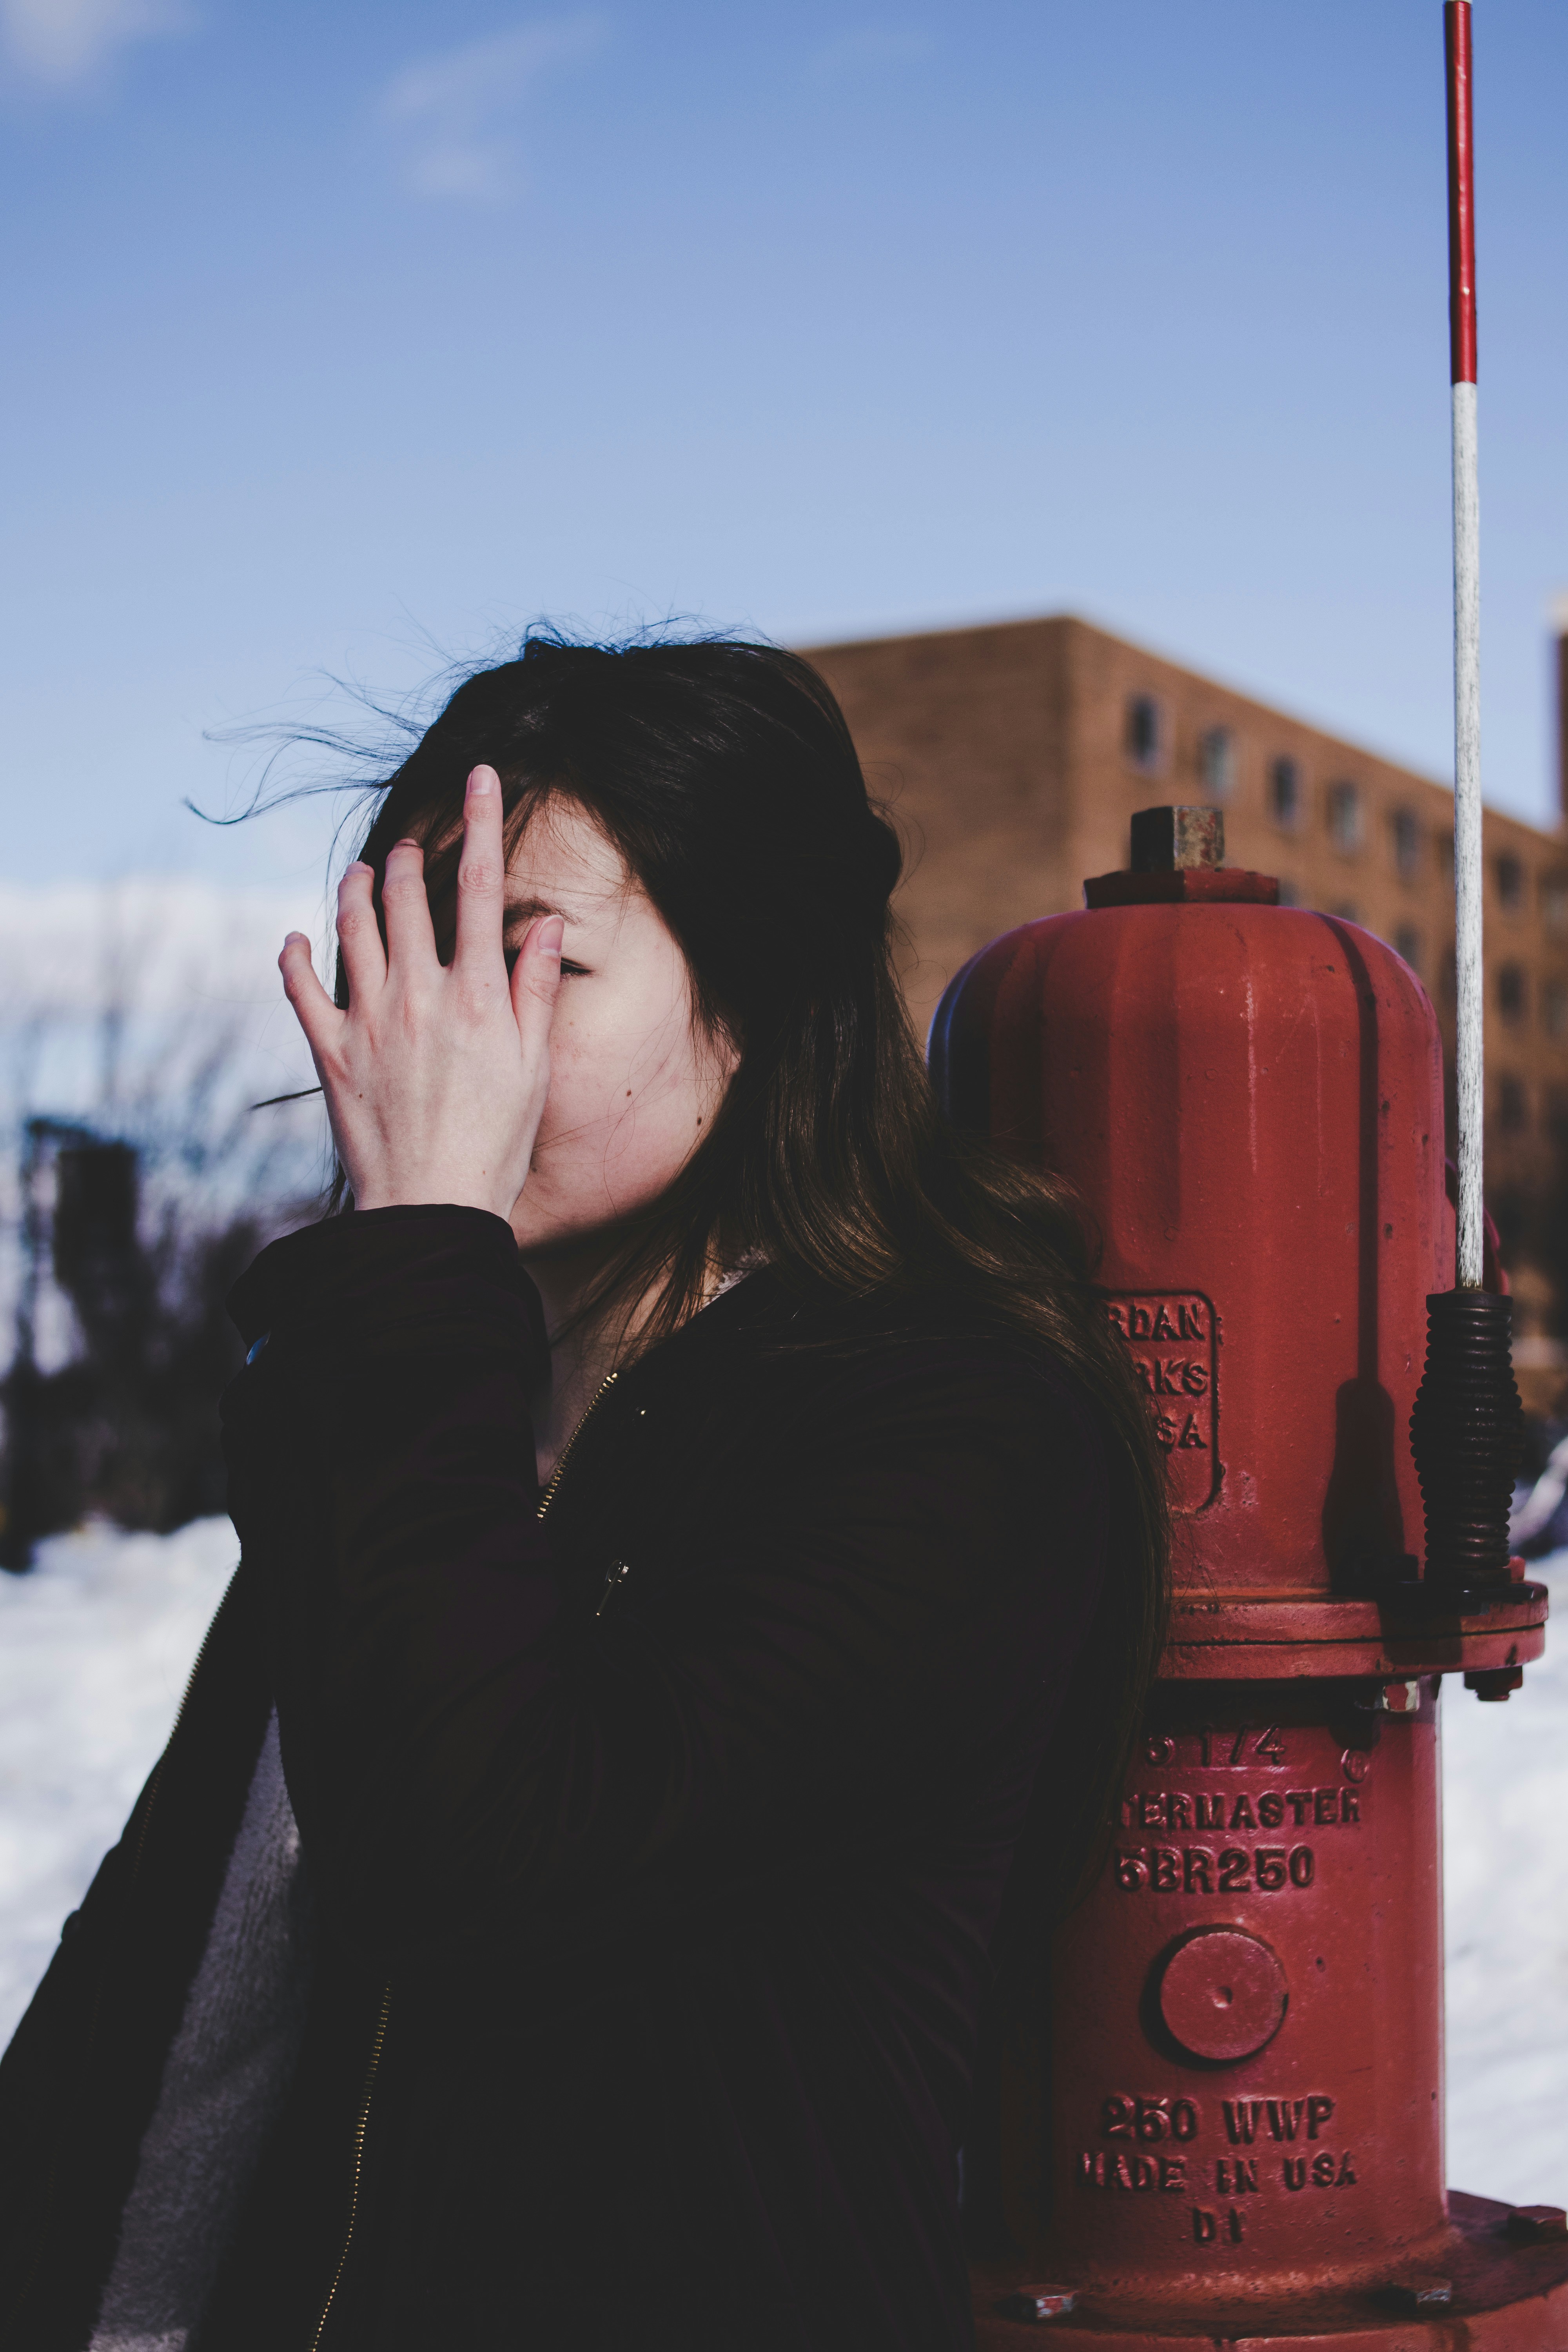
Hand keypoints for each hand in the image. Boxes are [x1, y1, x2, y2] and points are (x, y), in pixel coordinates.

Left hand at [280, 765, 562, 1216]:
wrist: (433, 1208)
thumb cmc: (496, 1146)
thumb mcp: (535, 1068)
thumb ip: (534, 991)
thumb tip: (544, 926)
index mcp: (479, 996)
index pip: (482, 889)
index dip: (481, 824)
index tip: (480, 778)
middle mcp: (420, 995)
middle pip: (407, 896)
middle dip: (408, 857)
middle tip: (409, 848)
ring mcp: (369, 1021)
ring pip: (352, 927)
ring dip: (355, 888)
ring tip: (362, 873)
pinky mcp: (329, 1052)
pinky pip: (301, 988)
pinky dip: (294, 956)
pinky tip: (296, 938)